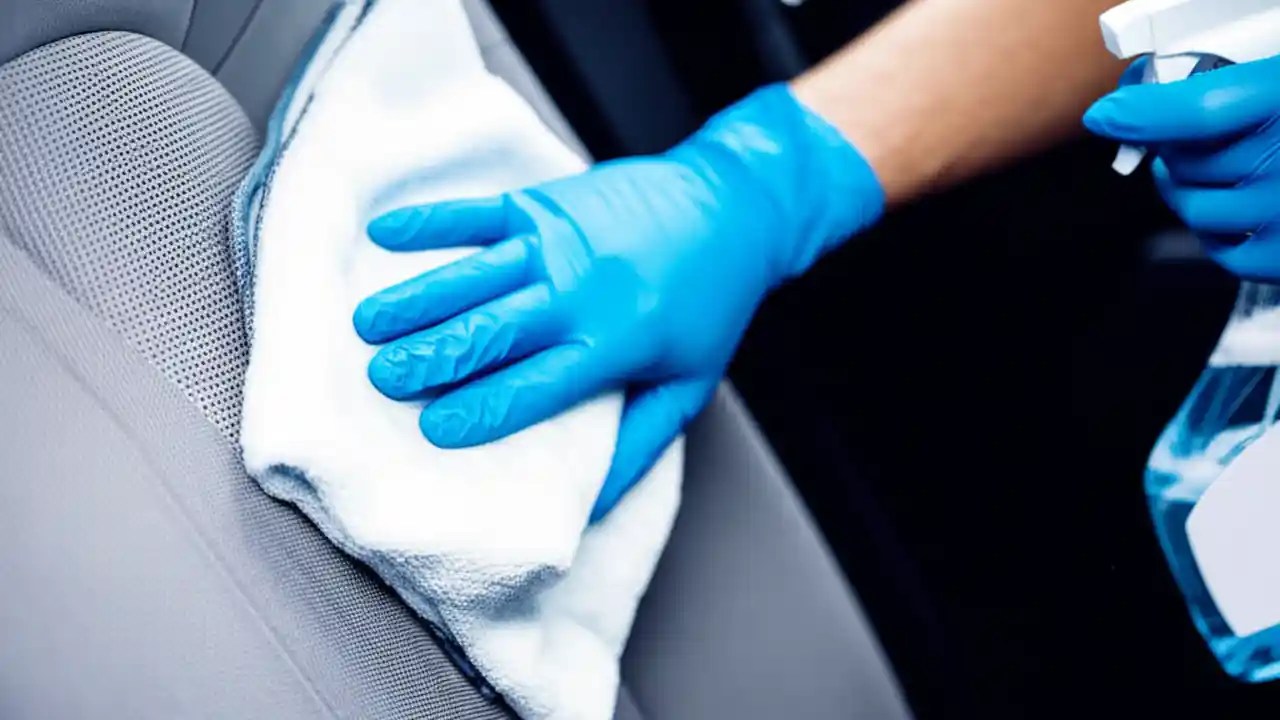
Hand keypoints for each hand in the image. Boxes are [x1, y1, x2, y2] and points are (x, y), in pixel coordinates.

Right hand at [353, 84, 882, 520]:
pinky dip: (431, 223)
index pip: (534, 387)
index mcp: (615, 344)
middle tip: (379, 380)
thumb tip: (588, 511)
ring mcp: (559, 242)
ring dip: (417, 300)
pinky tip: (385, 236)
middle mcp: (579, 293)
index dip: (481, 410)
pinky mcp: (546, 202)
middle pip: (492, 331)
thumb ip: (637, 447)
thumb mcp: (688, 386)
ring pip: (474, 276)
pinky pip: (479, 214)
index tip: (431, 429)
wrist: (732, 207)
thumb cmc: (709, 306)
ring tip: (366, 326)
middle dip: (433, 357)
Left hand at [1084, 56, 1279, 280]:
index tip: (1108, 114)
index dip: (1143, 112)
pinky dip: (1217, 233)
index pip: (1201, 111)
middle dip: (1173, 147)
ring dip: (1187, 190)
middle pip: (1190, 162)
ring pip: (1197, 208)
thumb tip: (1155, 89)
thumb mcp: (1278, 75)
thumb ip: (1242, 80)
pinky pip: (1227, 253)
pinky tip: (1233, 210)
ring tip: (1208, 171)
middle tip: (1183, 135)